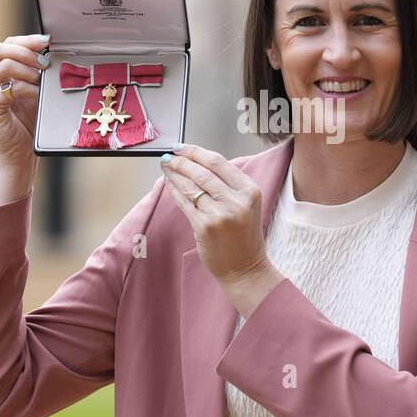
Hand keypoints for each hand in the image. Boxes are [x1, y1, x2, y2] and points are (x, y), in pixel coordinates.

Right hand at [0, 34, 49, 166]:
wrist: (19, 152)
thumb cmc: (26, 121)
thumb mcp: (30, 88)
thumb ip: (31, 69)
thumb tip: (48, 50)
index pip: (4, 44)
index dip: (26, 40)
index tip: (47, 41)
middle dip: (25, 51)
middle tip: (45, 62)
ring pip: (4, 64)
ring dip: (28, 70)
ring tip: (41, 81)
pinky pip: (10, 86)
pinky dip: (28, 88)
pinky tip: (36, 97)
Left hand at [160, 143, 275, 285]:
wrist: (245, 268)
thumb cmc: (244, 237)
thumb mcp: (246, 205)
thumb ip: (229, 185)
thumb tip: (198, 163)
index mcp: (250, 191)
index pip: (219, 162)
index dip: (197, 152)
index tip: (183, 148)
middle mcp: (236, 201)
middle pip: (203, 172)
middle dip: (182, 161)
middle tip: (170, 156)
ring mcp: (220, 214)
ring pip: (191, 186)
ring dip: (175, 174)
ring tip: (166, 167)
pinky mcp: (204, 227)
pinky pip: (185, 203)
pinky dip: (174, 191)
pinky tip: (169, 184)